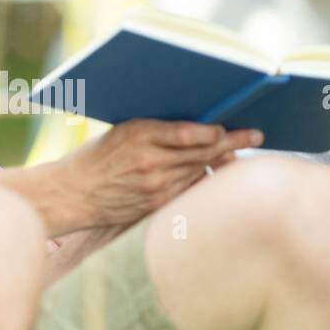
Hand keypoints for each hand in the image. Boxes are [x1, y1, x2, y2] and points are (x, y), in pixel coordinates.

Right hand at [58, 120, 261, 229]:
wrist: (73, 193)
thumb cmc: (98, 156)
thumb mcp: (124, 131)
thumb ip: (159, 129)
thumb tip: (200, 126)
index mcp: (141, 134)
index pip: (191, 132)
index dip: (217, 130)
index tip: (233, 125)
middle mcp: (151, 161)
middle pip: (203, 152)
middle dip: (233, 143)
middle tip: (256, 135)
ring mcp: (156, 185)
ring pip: (201, 170)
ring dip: (224, 161)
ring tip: (239, 152)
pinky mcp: (157, 204)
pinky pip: (190, 189)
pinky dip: (205, 179)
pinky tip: (217, 172)